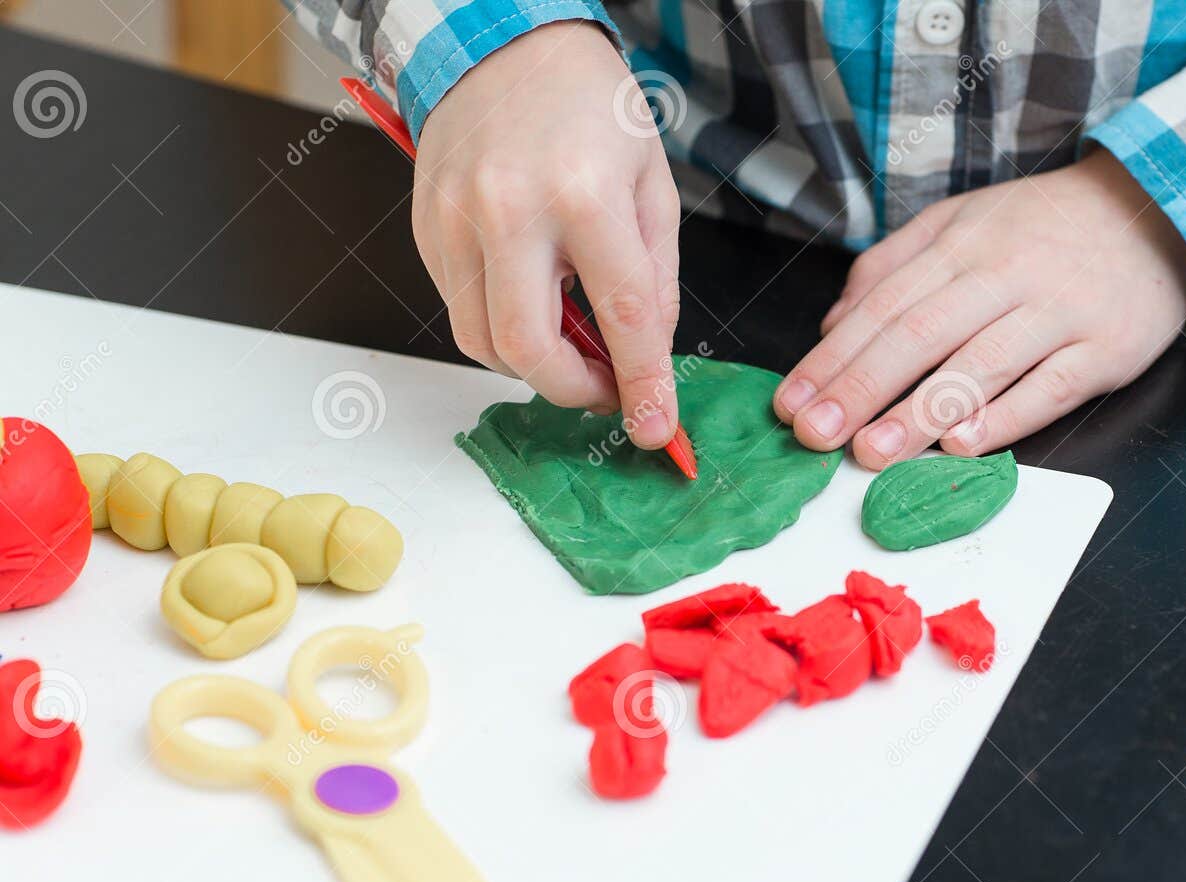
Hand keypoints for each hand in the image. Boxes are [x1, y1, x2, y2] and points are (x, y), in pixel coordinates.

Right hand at [413, 22, 681, 446]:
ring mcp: (455, 220)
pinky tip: (533, 302)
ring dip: (533, 365)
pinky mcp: (425, 228)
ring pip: (483, 343)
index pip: (620, 317)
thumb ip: (654, 279)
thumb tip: (647, 358)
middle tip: (607, 390)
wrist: (505, 44)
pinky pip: (459, 309)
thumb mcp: (651, 186)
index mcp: (583, 194)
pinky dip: (500, 327)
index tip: (655, 429)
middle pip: (528, 350)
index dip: (642, 387)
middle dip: (574, 392)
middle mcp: (509, 209)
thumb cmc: (590, 109)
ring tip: (573, 342)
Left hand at [773, 150, 1185, 466]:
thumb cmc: (1043, 227)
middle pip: (921, 334)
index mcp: (962, 244)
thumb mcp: (961, 221)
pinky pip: (1051, 386)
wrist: (1158, 207)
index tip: (792, 403)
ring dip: (921, 413)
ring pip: (980, 365)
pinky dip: (1006, 417)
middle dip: (860, 389)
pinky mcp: (1106, 348)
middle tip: (816, 437)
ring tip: (872, 453)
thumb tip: (831, 324)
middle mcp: (1005, 274)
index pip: (884, 305)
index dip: (833, 358)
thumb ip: (892, 266)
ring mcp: (1058, 311)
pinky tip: (963, 445)